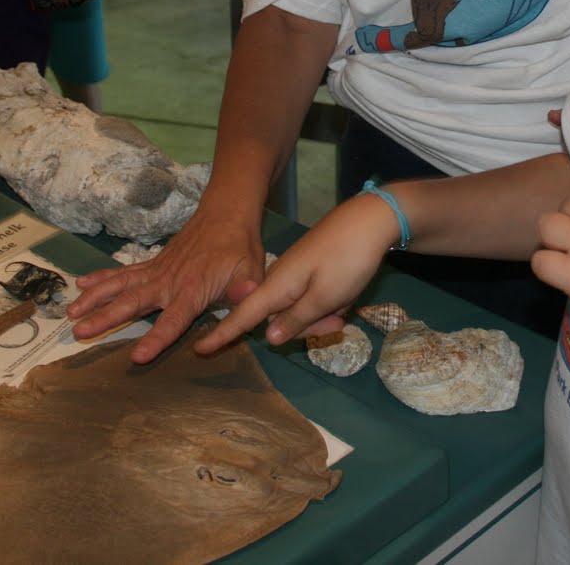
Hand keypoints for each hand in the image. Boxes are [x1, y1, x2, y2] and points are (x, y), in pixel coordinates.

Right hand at [68, 205, 265, 362]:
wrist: (227, 213)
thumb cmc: (240, 248)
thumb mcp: (251, 271)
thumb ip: (246, 291)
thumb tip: (247, 301)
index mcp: (192, 289)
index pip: (173, 320)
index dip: (156, 338)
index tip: (137, 357)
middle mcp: (168, 281)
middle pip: (133, 302)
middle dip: (106, 318)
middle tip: (79, 332)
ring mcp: (157, 270)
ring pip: (120, 285)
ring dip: (95, 298)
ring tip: (71, 312)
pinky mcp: (153, 263)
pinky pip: (123, 272)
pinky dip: (101, 278)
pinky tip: (81, 284)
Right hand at [194, 191, 402, 353]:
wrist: (371, 220)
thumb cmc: (347, 260)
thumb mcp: (324, 297)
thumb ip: (295, 319)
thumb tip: (267, 338)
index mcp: (277, 287)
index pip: (243, 316)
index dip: (222, 334)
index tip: (198, 349)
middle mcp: (280, 280)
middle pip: (279, 319)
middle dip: (305, 327)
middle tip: (337, 324)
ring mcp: (296, 273)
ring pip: (299, 310)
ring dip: (321, 315)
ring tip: (346, 305)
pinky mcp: (310, 269)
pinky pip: (312, 297)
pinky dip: (329, 302)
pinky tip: (347, 293)